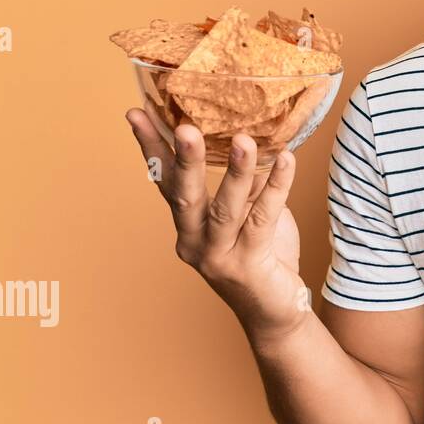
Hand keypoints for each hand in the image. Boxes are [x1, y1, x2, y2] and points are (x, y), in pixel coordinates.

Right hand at [125, 109, 309, 345]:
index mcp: (186, 225)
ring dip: (235, 173)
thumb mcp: (248, 212)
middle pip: (184, 196)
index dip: (151, 148)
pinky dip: (276, 187)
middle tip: (184, 127)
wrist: (277, 310)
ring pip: (224, 209)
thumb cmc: (261, 255)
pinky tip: (287, 160)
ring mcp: (217, 256)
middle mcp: (193, 241)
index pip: (163, 181)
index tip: (136, 113)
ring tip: (243, 140)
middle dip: (183, 160)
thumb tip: (252, 130)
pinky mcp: (247, 265)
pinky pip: (263, 220)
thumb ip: (245, 181)